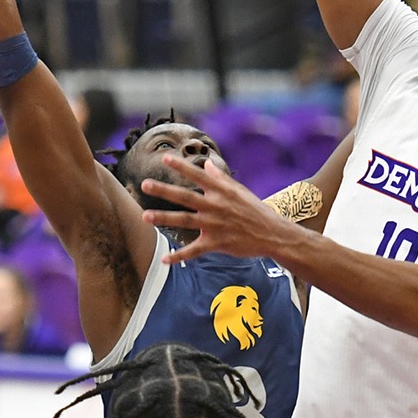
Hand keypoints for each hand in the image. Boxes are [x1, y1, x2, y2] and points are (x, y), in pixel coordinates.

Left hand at [139, 155, 298, 263]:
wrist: (272, 234)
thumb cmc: (255, 210)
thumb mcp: (239, 190)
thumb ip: (220, 178)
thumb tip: (207, 163)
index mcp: (221, 191)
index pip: (197, 175)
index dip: (181, 166)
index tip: (165, 157)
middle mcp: (215, 206)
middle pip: (185, 196)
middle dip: (164, 190)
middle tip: (145, 183)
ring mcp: (214, 225)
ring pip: (184, 221)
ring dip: (164, 218)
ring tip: (145, 217)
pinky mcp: (216, 244)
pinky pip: (194, 250)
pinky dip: (179, 256)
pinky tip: (165, 259)